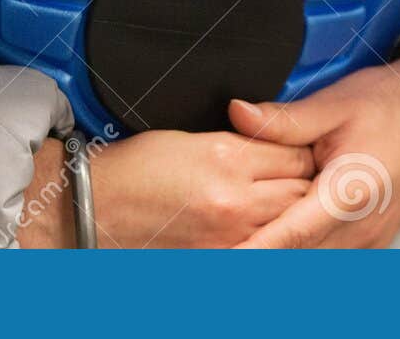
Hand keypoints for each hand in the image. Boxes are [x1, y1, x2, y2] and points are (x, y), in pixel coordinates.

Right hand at [17, 129, 314, 247]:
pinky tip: (262, 232)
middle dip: (303, 183)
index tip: (299, 153)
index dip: (301, 152)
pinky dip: (268, 240)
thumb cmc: (135, 168)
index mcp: (226, 158)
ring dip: (289, 213)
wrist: (96, 207)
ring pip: (287, 224)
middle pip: (299, 192)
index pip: (294, 155)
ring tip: (281, 205)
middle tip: (298, 179)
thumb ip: (238, 141)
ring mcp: (229, 237)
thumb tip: (273, 145)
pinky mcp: (219, 261)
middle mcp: (234, 201)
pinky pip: (263, 250)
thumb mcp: (190, 138)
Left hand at [227, 41, 399, 247]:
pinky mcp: (370, 240)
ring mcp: (368, 239)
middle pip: (296, 258)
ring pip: (311, 261)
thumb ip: (284, 119)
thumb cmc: (396, 105)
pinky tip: (275, 239)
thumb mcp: (335, 103)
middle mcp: (361, 227)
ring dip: (278, 254)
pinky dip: (300, 251)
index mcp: (350, 193)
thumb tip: (239, 114)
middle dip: (255, 256)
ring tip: (236, 247)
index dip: (251, 253)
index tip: (219, 259)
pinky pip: (327, 255)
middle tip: (211, 252)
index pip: (289, 237)